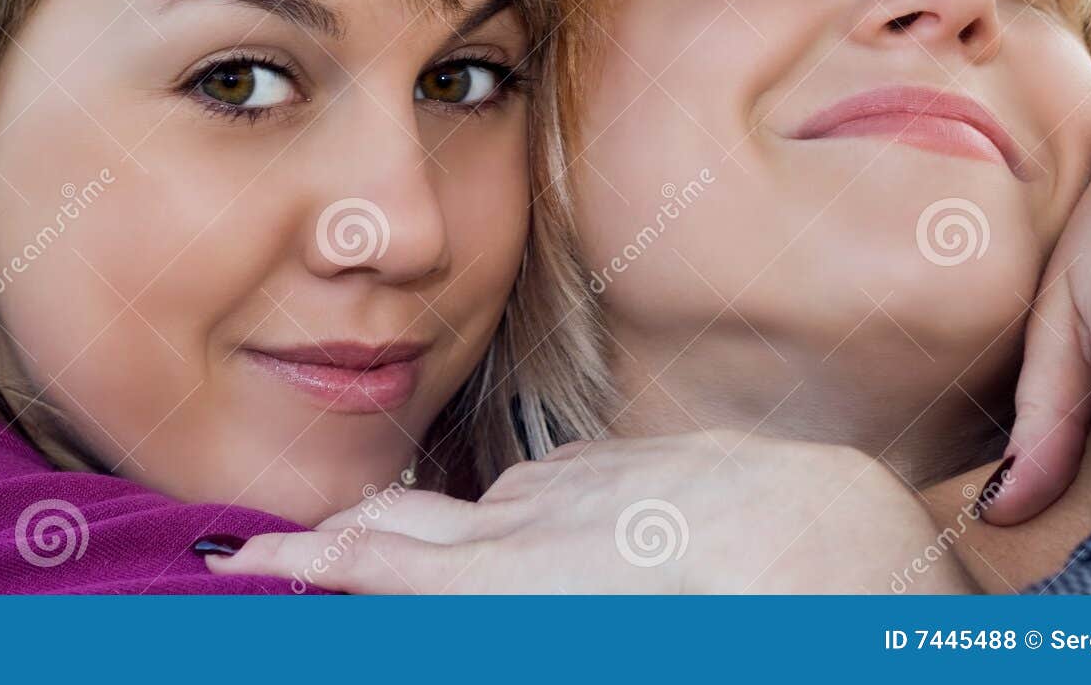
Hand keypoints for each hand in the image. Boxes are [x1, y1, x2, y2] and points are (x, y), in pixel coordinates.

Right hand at [206, 431, 975, 592]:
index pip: (389, 568)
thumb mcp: (606, 634)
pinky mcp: (625, 457)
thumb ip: (508, 613)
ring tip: (402, 554)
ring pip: (480, 504)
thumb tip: (456, 596)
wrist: (843, 538)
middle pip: (410, 521)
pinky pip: (545, 484)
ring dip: (435, 530)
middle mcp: (541, 520)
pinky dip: (516, 512)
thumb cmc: (755, 626)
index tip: (247, 558)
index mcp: (531, 583)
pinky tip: (533, 532)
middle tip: (278, 552)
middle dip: (339, 538)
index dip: (306, 563)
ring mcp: (582, 479)